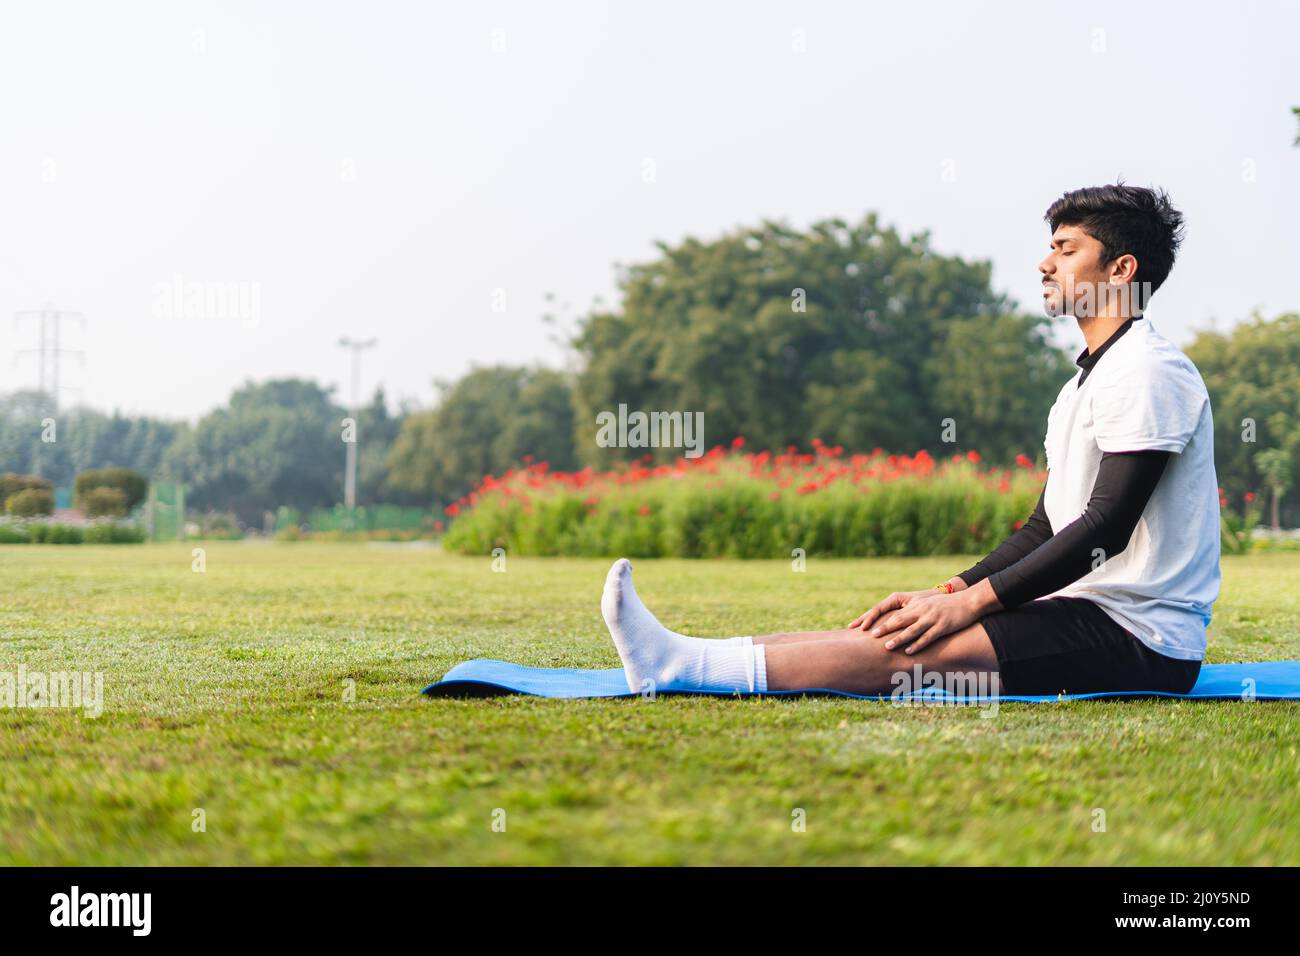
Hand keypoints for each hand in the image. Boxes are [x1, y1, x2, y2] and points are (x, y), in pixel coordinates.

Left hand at [865, 592, 982, 654]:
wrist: (968, 601)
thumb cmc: (945, 605)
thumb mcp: (927, 604)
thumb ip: (912, 612)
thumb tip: (896, 622)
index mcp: (915, 604)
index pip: (893, 612)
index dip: (879, 618)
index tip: (865, 625)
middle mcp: (922, 610)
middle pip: (899, 620)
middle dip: (884, 628)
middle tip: (870, 636)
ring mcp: (932, 618)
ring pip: (912, 630)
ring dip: (899, 638)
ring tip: (887, 647)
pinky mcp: (943, 626)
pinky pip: (928, 637)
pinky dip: (918, 645)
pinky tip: (909, 652)